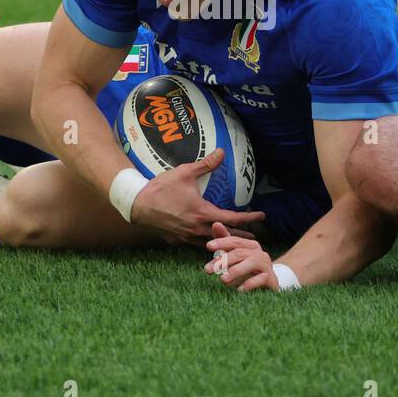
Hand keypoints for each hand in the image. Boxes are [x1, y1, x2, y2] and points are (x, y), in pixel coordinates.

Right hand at [130, 149, 265, 244]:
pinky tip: (207, 240)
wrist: (136, 204)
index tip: (261, 216)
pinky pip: (194, 244)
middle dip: (241, 236)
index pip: (232, 219)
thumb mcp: (185, 173)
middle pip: (225, 235)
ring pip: (210, 243)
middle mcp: (196, 229)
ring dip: (224, 242)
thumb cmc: (161, 188)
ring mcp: (185, 237)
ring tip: (234, 242)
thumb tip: (222, 152)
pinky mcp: (175, 240)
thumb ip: (206, 164)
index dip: (249, 218)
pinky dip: (205, 242)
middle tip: (255, 238)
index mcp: (202, 213)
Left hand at [203, 222, 277, 291]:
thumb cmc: (247, 269)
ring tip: (222, 280)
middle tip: (208, 270)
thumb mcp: (234, 256)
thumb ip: (225, 242)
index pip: (235, 241)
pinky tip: (238, 290)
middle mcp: (259, 253)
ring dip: (235, 271)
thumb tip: (215, 224)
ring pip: (251, 263)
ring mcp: (266, 265)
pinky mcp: (271, 278)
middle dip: (223, 260)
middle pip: (240, 252)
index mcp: (250, 245)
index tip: (208, 246)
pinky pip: (260, 279)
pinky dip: (249, 284)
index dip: (222, 242)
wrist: (268, 286)